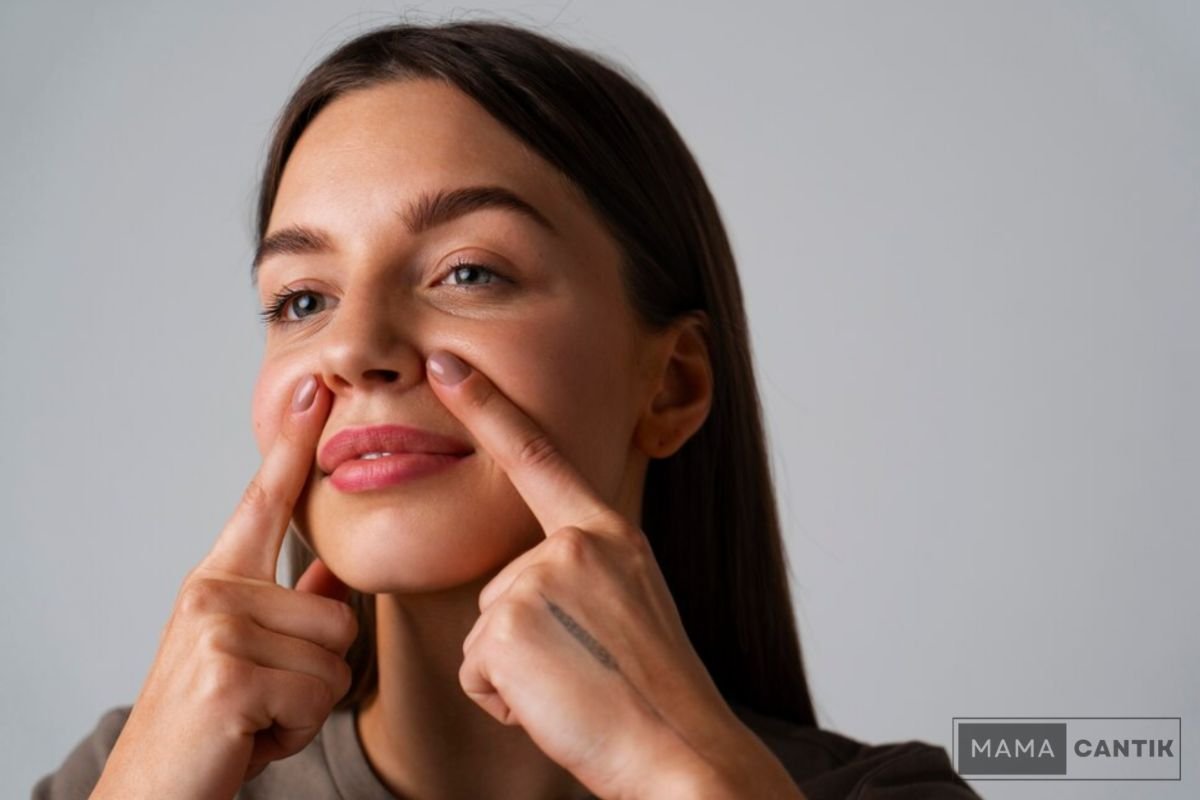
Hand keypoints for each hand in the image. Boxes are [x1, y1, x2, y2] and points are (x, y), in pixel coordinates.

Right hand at [92, 374, 357, 799]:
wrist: (151, 793)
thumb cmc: (206, 727)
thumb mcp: (245, 657)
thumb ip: (288, 612)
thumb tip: (333, 577)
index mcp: (216, 583)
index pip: (262, 503)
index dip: (290, 445)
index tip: (310, 390)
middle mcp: (212, 595)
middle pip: (338, 615)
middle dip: (316, 674)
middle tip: (261, 701)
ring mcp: (218, 631)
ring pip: (335, 659)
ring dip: (306, 705)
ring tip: (255, 717)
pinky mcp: (230, 676)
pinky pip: (319, 696)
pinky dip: (297, 730)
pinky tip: (250, 736)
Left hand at [428, 350, 802, 799]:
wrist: (682, 755)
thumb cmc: (655, 697)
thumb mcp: (631, 609)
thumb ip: (582, 577)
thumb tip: (524, 592)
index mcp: (609, 535)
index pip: (539, 458)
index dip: (487, 407)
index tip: (445, 363)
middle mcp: (575, 544)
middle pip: (500, 587)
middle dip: (523, 642)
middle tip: (587, 673)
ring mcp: (540, 578)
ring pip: (486, 632)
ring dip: (517, 674)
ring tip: (577, 690)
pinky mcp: (507, 623)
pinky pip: (477, 670)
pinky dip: (505, 701)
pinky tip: (555, 706)